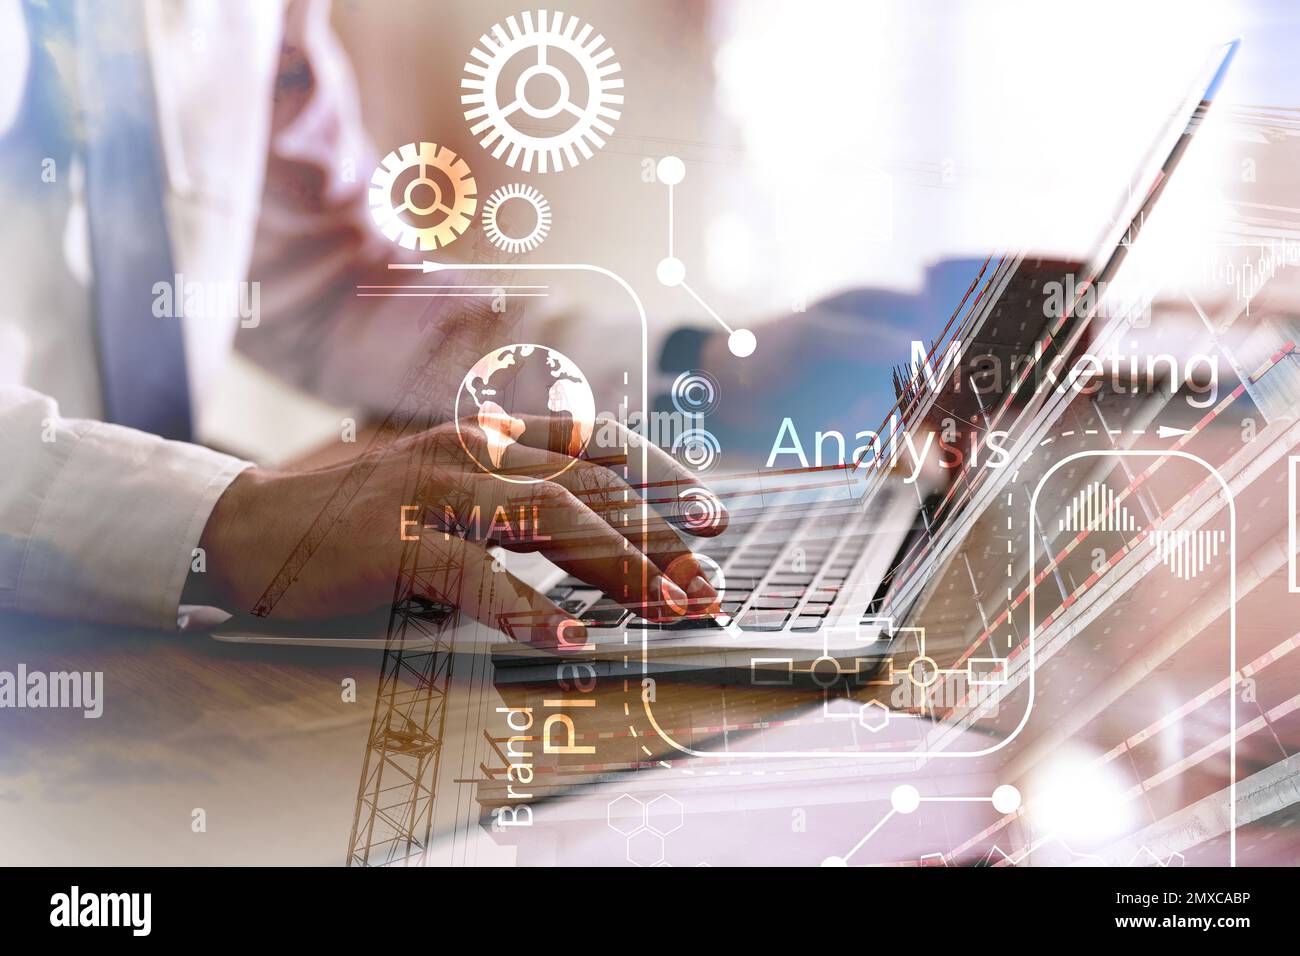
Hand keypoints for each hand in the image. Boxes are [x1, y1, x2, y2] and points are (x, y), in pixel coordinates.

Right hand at [192, 415, 726, 649]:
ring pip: (550, 518)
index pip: (598, 445)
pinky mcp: (398, 540)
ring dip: (618, 565)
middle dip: (659, 535)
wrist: (254, 526)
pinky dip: (528, 610)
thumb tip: (592, 528)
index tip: (712, 511)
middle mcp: (474, 452)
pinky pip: (477, 576)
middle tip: (706, 580)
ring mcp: (435, 490)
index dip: (661, 476)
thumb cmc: (363, 515)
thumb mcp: (449, 490)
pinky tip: (569, 639)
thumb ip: (513, 497)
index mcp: (492, 439)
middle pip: (591, 486)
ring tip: (665, 605)